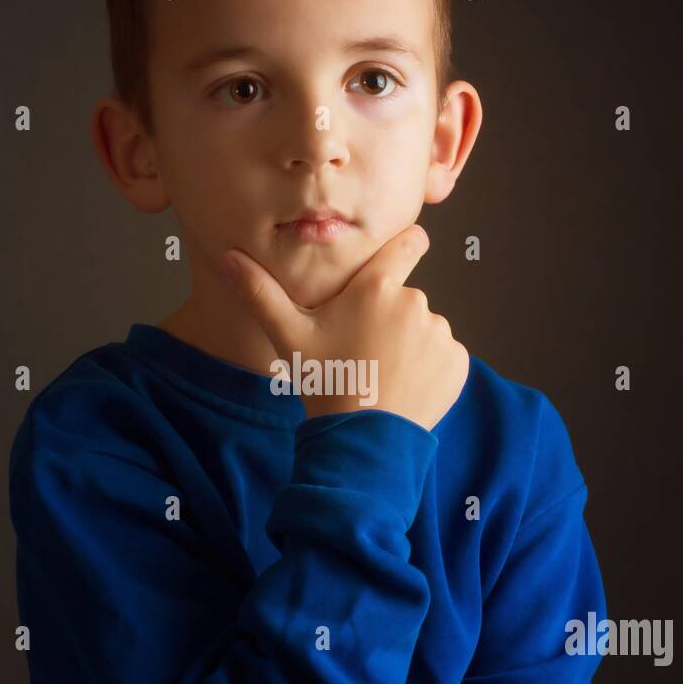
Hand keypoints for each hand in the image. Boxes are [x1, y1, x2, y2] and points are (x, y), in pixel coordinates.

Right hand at [218, 223, 469, 431]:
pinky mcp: (456, 361)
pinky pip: (444, 356)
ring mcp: (439, 333)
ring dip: (409, 345)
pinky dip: (430, 368)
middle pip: (404, 299)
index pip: (407, 244)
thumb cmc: (326, 383)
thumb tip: (226, 257)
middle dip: (389, 318)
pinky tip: (404, 386)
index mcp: (376, 287)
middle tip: (364, 352)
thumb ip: (260, 293)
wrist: (363, 439)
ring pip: (424, 329)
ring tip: (382, 373)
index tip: (408, 246)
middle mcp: (414, 302)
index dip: (407, 244)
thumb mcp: (288, 337)